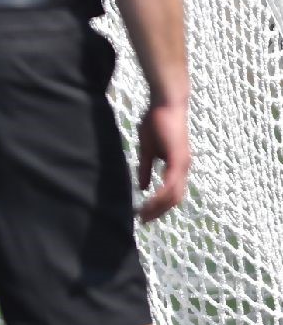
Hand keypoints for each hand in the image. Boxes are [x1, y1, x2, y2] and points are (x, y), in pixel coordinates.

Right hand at [135, 101, 189, 220]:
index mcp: (176, 166)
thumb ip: (145, 168)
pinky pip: (170, 184)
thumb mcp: (147, 149)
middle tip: (143, 220)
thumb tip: (142, 187)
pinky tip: (148, 200)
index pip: (171, 193)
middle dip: (159, 212)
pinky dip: (160, 195)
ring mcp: (182, 165)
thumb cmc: (156, 121)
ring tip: (143, 214)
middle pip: (174, 199)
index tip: (144, 214)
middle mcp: (182, 168)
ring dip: (158, 207)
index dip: (158, 205)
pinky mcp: (178, 160)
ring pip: (173, 195)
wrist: (166, 103)